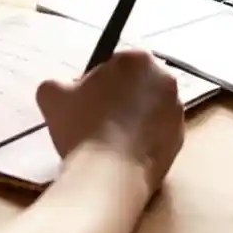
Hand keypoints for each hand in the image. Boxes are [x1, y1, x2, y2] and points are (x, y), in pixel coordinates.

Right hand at [35, 48, 184, 191]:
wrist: (109, 174)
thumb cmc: (82, 125)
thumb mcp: (51, 95)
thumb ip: (57, 83)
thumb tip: (63, 89)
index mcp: (137, 58)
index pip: (116, 62)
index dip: (99, 80)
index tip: (88, 99)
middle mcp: (165, 78)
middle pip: (137, 84)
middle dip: (121, 97)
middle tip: (97, 119)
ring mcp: (177, 110)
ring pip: (149, 108)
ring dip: (134, 118)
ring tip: (109, 140)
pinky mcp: (181, 138)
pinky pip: (157, 133)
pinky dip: (143, 139)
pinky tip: (123, 153)